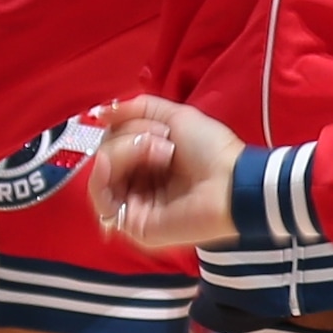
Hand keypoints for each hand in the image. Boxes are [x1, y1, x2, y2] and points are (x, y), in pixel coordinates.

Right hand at [89, 95, 248, 248]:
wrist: (232, 181)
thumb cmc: (213, 151)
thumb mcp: (176, 115)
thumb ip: (136, 109)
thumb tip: (102, 113)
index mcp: (149, 160)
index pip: (114, 139)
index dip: (125, 126)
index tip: (153, 123)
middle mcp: (140, 182)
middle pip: (106, 153)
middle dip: (130, 137)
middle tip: (164, 139)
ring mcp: (135, 203)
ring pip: (102, 172)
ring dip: (124, 152)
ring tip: (160, 152)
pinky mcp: (133, 223)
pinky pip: (100, 196)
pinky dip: (102, 174)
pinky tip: (111, 162)